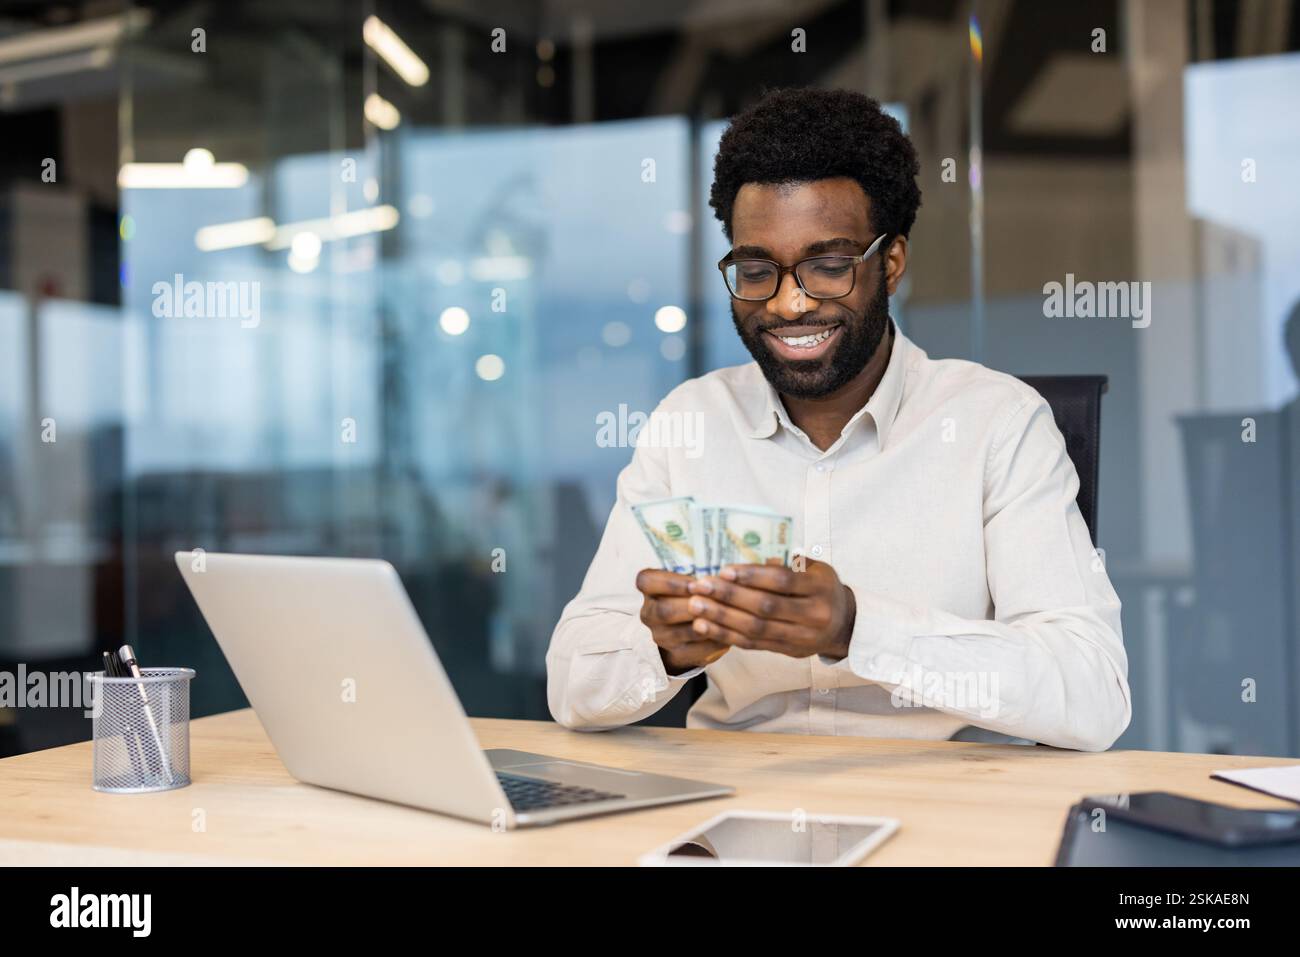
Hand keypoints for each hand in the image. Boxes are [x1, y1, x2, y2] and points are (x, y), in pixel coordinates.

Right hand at [635, 569, 731, 674]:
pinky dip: (714, 640)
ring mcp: (661, 637)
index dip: (670, 583)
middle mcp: (649, 614)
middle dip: (692, 606)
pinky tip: (729, 632)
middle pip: (664, 610)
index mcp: (649, 589)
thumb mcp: (689, 582)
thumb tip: (718, 582)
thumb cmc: (693, 596)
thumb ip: (698, 580)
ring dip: (705, 623)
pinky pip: (696, 650)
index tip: (694, 584)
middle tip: (714, 600)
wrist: (688, 632)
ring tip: (725, 615)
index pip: (646, 581)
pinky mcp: (677, 655)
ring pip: (681, 632)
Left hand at [684, 558, 856, 659]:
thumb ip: (786, 562)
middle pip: (765, 607)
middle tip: (700, 585)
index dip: (752, 576)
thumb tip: (747, 551)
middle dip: (729, 596)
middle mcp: (813, 615)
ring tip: (695, 606)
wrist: (844, 625)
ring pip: (756, 629)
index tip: (723, 570)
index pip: (782, 581)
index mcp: (820, 587)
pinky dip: (726, 635)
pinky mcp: (787, 652)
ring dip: (721, 618)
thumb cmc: (822, 588)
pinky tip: (704, 626)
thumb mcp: (815, 569)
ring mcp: (801, 637)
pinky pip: (753, 645)